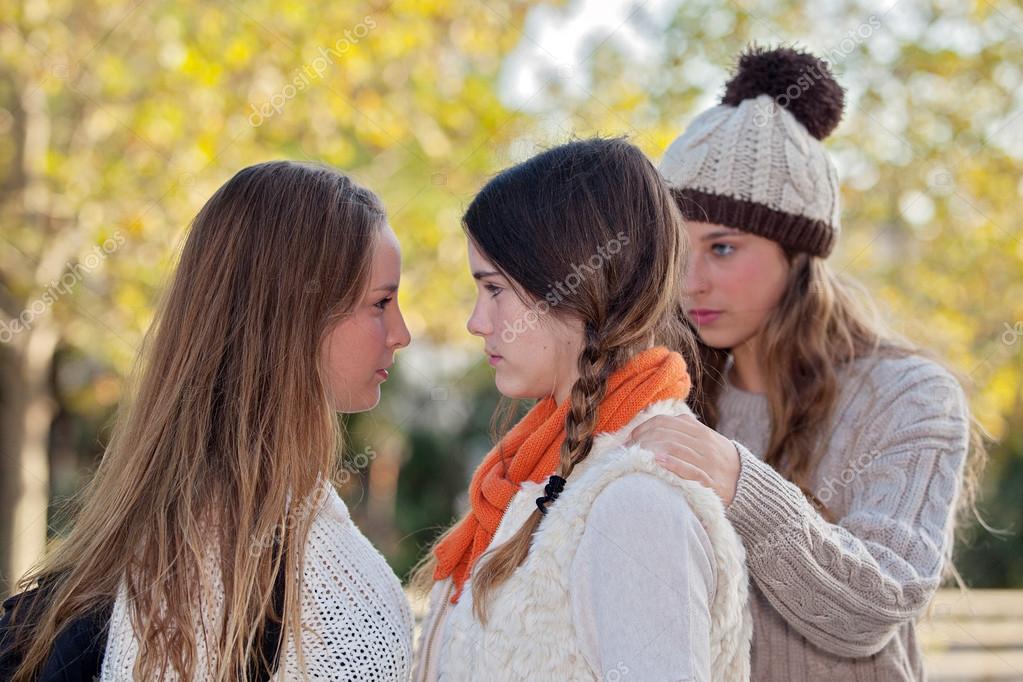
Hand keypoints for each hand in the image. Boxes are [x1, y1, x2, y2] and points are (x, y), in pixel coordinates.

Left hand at [625, 413, 741, 505]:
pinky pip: (690, 470)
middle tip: (627, 452)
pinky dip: (672, 464)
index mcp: (700, 431)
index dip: (643, 429)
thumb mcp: (704, 440)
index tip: (629, 440)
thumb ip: (684, 430)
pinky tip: (656, 462)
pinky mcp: (711, 481)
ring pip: (676, 448)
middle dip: (643, 441)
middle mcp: (704, 443)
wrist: (746, 483)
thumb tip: (652, 426)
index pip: (665, 422)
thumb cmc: (718, 462)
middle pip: (666, 434)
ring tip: (635, 456)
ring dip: (651, 450)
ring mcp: (708, 462)